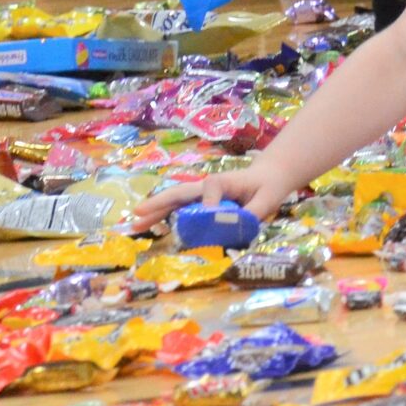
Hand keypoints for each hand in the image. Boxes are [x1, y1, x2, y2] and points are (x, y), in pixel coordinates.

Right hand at [129, 164, 293, 231]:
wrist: (270, 177)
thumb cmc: (269, 186)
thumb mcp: (267, 199)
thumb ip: (251, 213)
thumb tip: (231, 228)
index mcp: (224, 181)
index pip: (210, 189)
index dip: (209, 204)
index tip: (211, 217)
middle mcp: (208, 186)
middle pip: (179, 192)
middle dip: (158, 203)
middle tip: (137, 215)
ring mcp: (203, 194)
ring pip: (175, 201)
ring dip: (156, 211)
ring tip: (136, 224)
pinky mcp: (203, 202)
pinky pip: (182, 209)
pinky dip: (166, 216)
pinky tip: (153, 227)